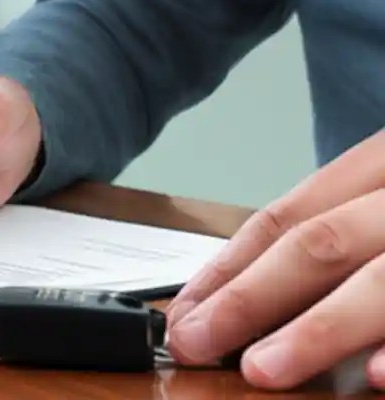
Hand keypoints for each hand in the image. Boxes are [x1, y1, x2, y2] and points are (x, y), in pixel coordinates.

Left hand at [166, 129, 384, 389]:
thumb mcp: (378, 203)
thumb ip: (328, 236)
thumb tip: (232, 304)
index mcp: (379, 169)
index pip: (284, 219)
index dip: (226, 270)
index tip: (181, 316)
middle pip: (321, 244)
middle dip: (250, 298)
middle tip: (197, 344)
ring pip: (380, 282)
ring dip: (316, 330)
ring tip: (262, 368)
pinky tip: (374, 377)